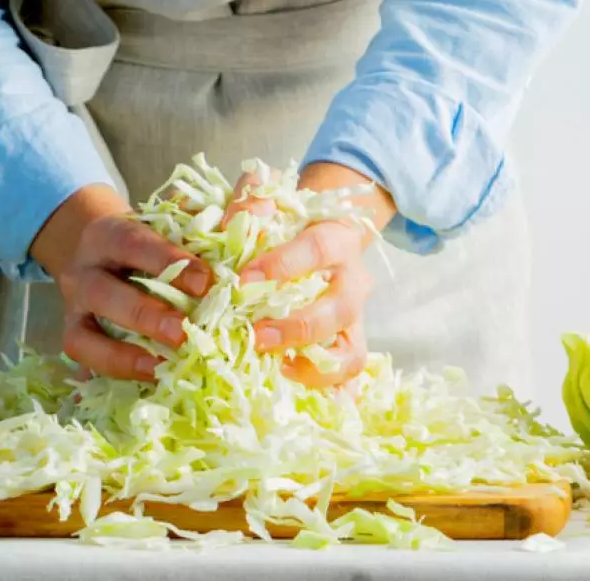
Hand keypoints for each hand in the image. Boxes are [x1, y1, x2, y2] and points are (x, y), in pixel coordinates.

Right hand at [30, 184, 211, 380]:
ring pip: (83, 333)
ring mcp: (73, 308)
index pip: (133, 243)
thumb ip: (193, 229)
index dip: (166, 261)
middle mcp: (82, 271)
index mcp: (108, 235)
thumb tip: (239, 231)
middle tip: (181, 332)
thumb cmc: (145, 243)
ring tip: (162, 366)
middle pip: (102, 291)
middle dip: (143, 314)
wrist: (99, 252)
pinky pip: (84, 358)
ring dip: (124, 353)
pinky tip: (148, 377)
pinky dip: (114, 370)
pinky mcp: (73, 335)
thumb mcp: (163, 225)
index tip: (203, 281)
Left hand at [226, 162, 396, 387]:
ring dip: (316, 366)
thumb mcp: (270, 199)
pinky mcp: (348, 342)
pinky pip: (349, 372)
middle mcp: (351, 281)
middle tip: (257, 335)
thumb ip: (251, 199)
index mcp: (336, 240)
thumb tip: (235, 220)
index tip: (244, 279)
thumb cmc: (289, 221)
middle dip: (298, 326)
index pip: (317, 250)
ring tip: (279, 367)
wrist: (323, 232)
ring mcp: (354, 317)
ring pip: (352, 349)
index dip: (284, 265)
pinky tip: (301, 391)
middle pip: (340, 308)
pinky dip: (330, 387)